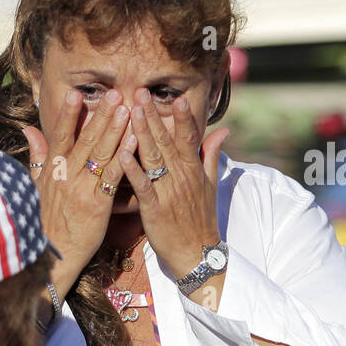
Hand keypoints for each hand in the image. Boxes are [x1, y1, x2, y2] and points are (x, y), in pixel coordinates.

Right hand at [22, 88, 134, 299]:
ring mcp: (81, 190)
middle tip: (115, 94)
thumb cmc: (42, 222)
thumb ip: (36, 156)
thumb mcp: (35, 187)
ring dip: (115, 130)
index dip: (68, 114)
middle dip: (100, 115)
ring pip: (100, 154)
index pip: (59, 136)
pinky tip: (134, 143)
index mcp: (51, 171)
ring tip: (127, 109)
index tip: (76, 93)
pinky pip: (111, 177)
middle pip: (84, 140)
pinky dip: (123, 158)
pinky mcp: (97, 205)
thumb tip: (28, 130)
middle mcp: (65, 176)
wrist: (49, 257)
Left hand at [119, 89, 229, 279]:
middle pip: (166, 141)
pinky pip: (142, 186)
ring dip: (141, 134)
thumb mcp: (211, 185)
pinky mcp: (154, 209)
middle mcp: (182, 177)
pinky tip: (122, 153)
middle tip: (139, 92)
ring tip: (129, 112)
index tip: (176, 96)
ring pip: (153, 158)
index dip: (182, 117)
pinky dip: (132, 170)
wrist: (197, 254)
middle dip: (152, 116)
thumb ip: (211, 155)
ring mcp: (168, 192)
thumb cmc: (201, 219)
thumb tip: (223, 130)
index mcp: (194, 170)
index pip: (189, 138)